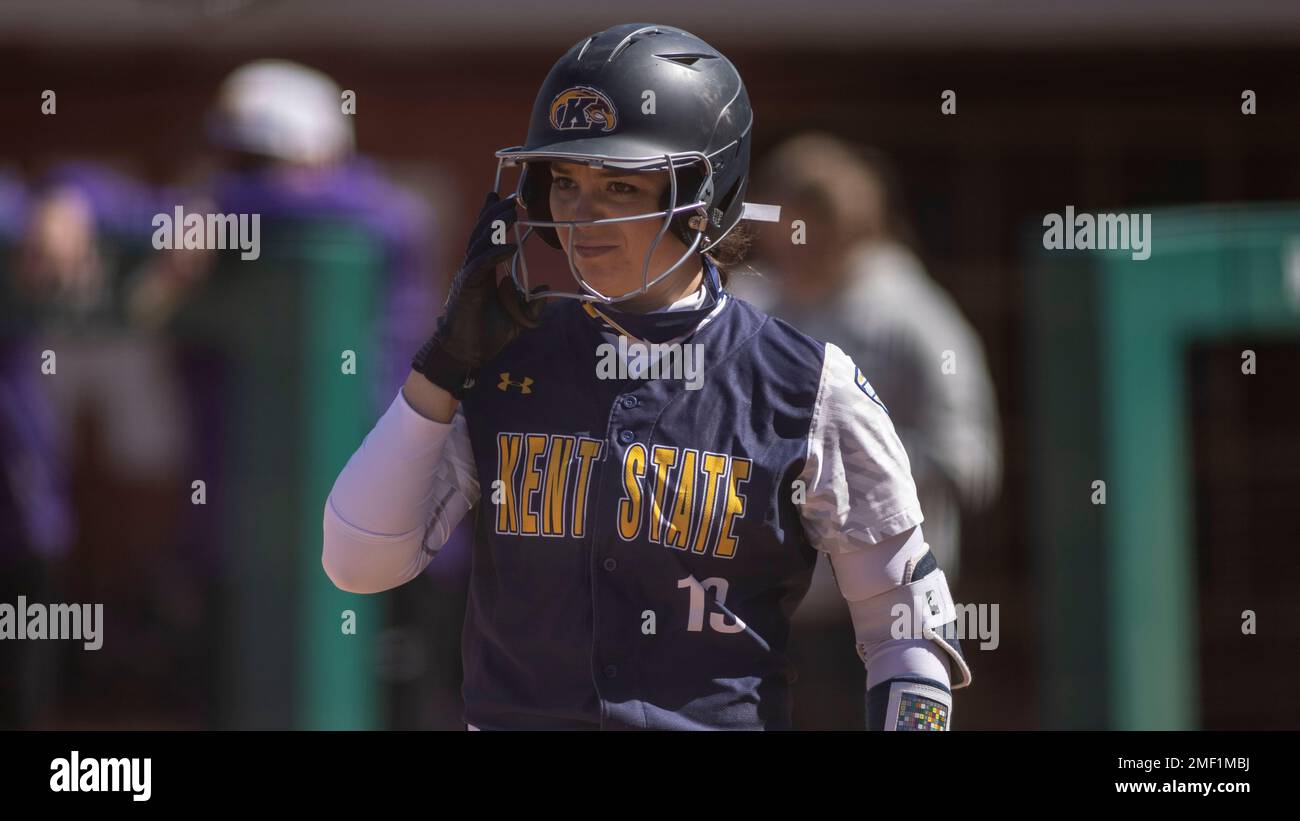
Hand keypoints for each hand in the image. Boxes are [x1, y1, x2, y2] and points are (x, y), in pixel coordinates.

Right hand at [411, 192, 546, 397]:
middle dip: (495, 213)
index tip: (505, 199)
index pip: (487, 238)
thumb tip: (545, 289)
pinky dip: (494, 254)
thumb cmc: (487, 337)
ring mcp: (468, 277)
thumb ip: (532, 303)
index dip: (494, 218)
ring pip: (479, 243)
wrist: (468, 355)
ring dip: (494, 225)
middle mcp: (474, 270)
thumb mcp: (519, 318)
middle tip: (510, 197)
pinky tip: (509, 245)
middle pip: (482, 233)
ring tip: (509, 210)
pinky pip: (481, 265)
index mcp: (484, 272)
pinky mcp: (466, 288)